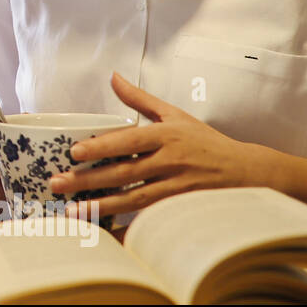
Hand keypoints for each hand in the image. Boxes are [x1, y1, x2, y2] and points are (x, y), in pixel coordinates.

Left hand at [52, 73, 259, 216]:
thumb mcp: (175, 115)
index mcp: (166, 135)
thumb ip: (140, 99)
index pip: (129, 140)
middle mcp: (171, 160)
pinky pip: (149, 217)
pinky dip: (128, 225)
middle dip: (88, 180)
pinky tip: (105, 229)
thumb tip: (113, 76)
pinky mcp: (182, 207)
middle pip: (124, 172)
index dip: (101, 147)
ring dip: (101, 206)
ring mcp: (178, 186)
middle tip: (57, 183)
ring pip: (134, 199)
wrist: (248, 171)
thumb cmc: (205, 141)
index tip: (74, 152)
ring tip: (72, 210)